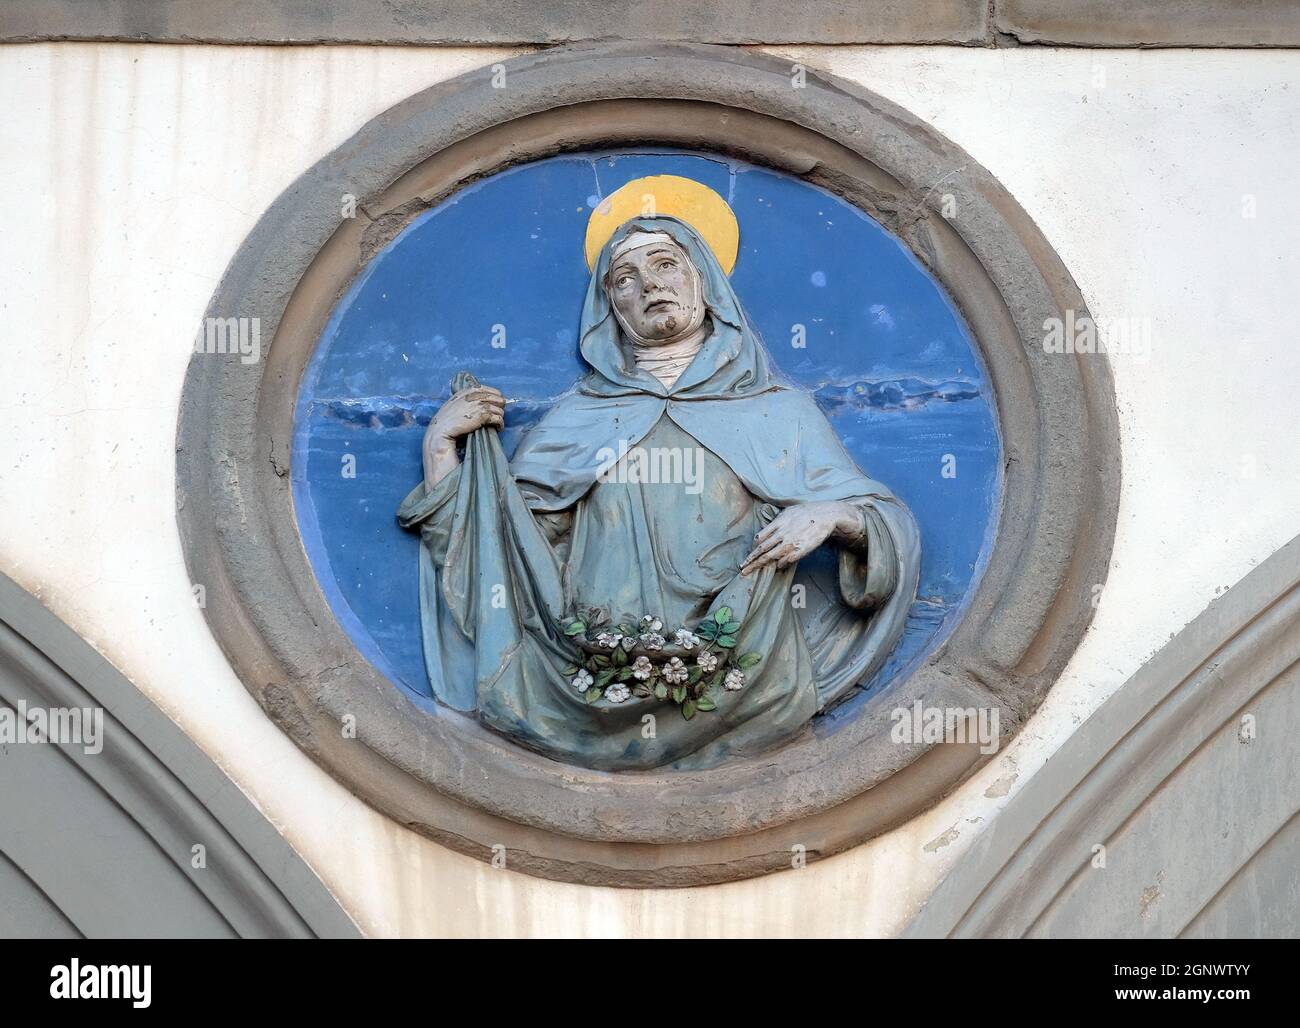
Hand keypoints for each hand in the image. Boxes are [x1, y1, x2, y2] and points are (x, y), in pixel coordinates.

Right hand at [426, 385, 504, 444]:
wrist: (441, 429)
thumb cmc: (447, 419)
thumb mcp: (456, 402)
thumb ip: (468, 399)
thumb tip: (482, 402)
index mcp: (470, 390)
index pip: (493, 391)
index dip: (496, 401)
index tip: (494, 408)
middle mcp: (476, 395)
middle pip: (500, 400)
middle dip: (499, 409)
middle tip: (495, 417)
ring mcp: (480, 404)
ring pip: (500, 410)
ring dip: (499, 418)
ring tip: (496, 425)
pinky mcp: (483, 415)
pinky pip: (499, 419)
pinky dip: (500, 425)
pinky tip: (498, 428)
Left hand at [740, 501, 859, 575]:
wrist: (825, 516)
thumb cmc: (805, 513)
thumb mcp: (787, 512)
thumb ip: (775, 522)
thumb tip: (766, 532)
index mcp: (777, 523)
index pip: (759, 538)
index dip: (752, 549)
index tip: (747, 556)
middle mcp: (781, 534)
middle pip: (762, 550)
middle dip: (751, 561)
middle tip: (742, 569)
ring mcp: (790, 543)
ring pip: (771, 557)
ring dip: (761, 565)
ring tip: (753, 571)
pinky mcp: (800, 550)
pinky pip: (785, 561)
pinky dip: (779, 565)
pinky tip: (776, 568)